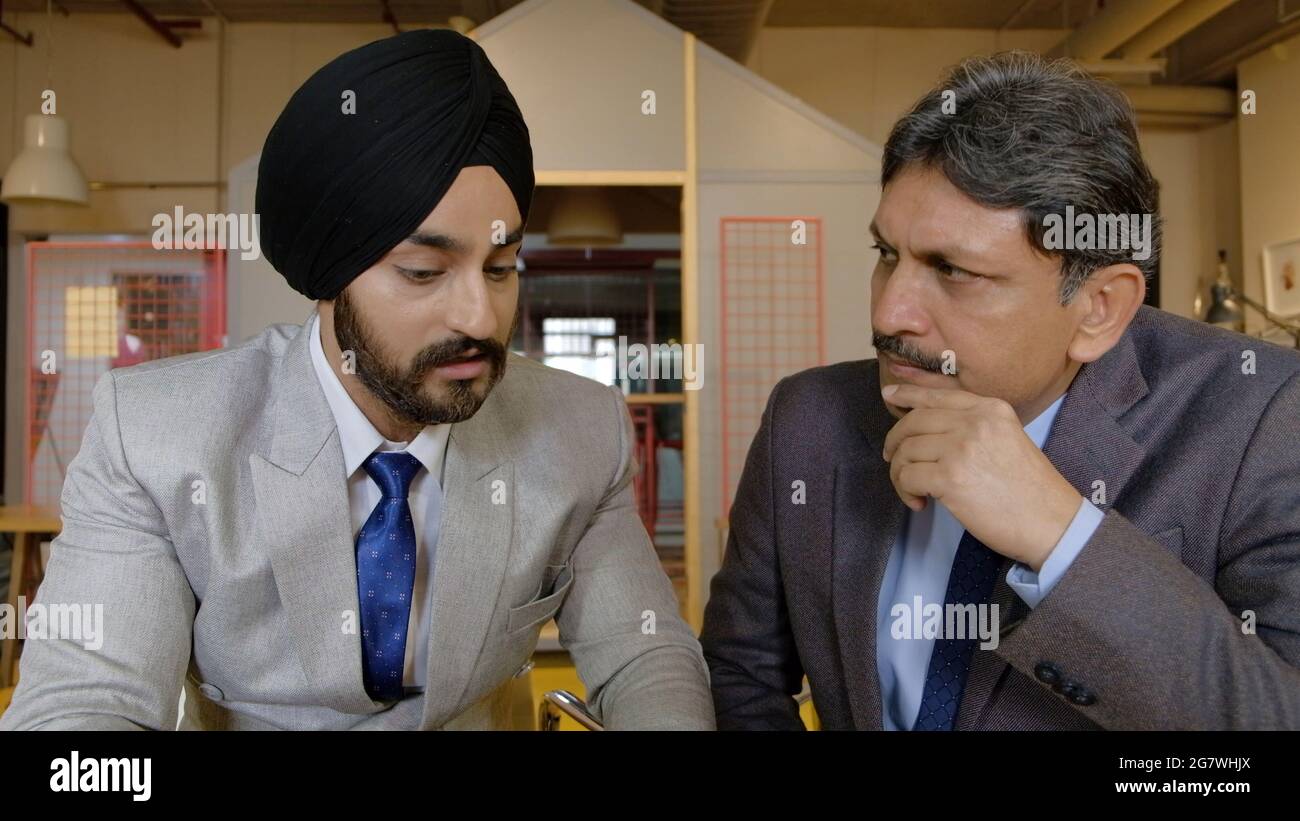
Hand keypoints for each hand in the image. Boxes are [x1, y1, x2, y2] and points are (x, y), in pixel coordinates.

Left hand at [880, 383, 1082, 570]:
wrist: (1052, 522)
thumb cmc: (1030, 489)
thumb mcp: (1008, 439)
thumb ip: (974, 427)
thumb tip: (929, 428)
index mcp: (990, 409)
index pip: (938, 396)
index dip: (909, 394)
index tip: (889, 394)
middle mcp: (975, 422)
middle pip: (913, 422)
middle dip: (896, 442)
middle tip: (894, 460)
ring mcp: (961, 448)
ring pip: (905, 451)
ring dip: (901, 474)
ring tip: (915, 491)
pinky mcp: (950, 478)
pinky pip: (907, 477)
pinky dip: (905, 491)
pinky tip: (920, 503)